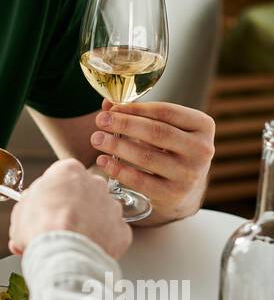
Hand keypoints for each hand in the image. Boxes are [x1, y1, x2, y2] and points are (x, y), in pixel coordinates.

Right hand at [9, 159, 131, 259]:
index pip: (62, 174)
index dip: (54, 191)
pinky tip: (87, 248)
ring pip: (101, 211)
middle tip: (60, 223)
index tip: (48, 202)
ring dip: (90, 222)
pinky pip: (112, 233)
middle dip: (75, 205)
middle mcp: (95, 183)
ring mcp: (112, 206)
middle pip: (85, 190)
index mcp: (69, 171)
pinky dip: (102, 241)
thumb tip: (32, 205)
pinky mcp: (122, 229)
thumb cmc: (41, 229)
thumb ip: (31, 201)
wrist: (63, 255)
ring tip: (74, 240)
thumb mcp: (21, 208)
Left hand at [90, 100, 214, 222]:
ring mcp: (189, 174)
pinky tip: (103, 161)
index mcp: (202, 126)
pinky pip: (140, 181)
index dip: (136, 108)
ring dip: (117, 146)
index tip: (112, 107)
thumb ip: (138, 114)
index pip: (166, 112)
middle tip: (100, 120)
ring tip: (96, 139)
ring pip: (147, 157)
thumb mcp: (164, 128)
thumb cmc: (170, 149)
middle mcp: (202, 150)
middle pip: (157, 132)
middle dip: (125, 124)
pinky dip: (119, 170)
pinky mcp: (173, 195)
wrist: (184, 190)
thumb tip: (107, 104)